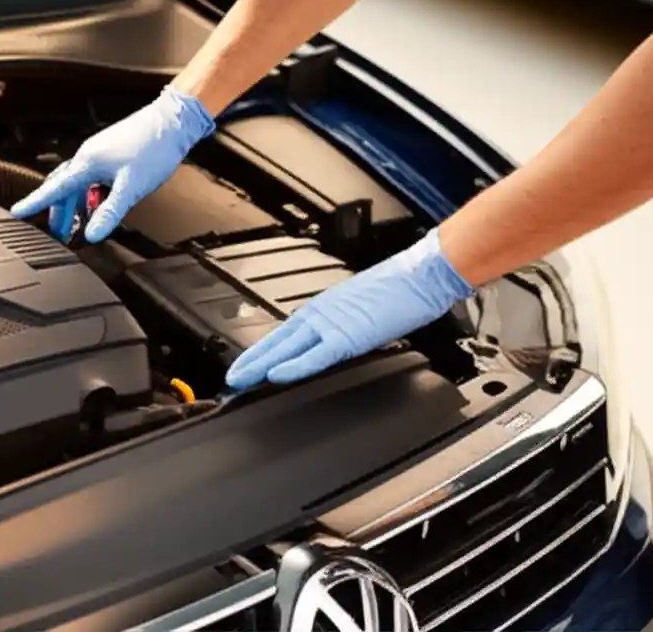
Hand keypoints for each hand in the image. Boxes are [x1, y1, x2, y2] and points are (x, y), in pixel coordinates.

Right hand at [10, 87, 214, 242]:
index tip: (18, 212)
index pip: (54, 188)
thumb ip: (110, 213)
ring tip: (77, 223)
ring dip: (74, 202)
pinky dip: (88, 192)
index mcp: (87, 163)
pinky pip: (90, 176)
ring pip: (77, 182)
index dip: (35, 202)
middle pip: (63, 187)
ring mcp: (99, 152)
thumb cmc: (154, 147)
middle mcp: (88, 155)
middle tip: (57, 231)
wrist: (174, 121)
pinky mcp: (111, 152)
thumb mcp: (131, 188)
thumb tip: (93, 234)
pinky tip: (98, 202)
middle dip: (58, 210)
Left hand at [225, 229, 473, 388]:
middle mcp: (322, 313)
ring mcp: (332, 323)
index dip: (263, 351)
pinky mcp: (347, 334)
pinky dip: (294, 366)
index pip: (285, 334)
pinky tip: (276, 375)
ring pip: (287, 348)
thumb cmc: (402, 292)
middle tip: (231, 377)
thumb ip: (345, 327)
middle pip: (277, 341)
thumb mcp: (364, 312)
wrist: (422, 273)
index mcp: (325, 309)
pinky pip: (315, 355)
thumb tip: (339, 342)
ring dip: (260, 365)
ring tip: (240, 379)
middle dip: (251, 361)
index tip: (246, 364)